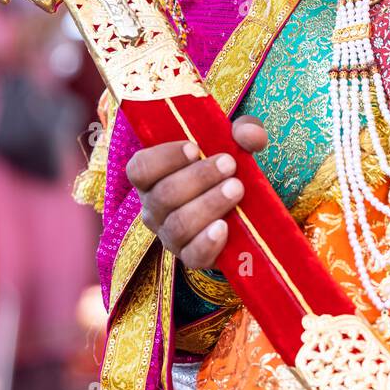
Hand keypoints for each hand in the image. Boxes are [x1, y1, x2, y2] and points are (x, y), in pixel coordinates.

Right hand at [126, 115, 267, 268]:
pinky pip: (193, 256)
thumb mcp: (236, 144)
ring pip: (179, 224)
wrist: (244, 210)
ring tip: (236, 188)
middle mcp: (154, 208)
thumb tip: (248, 133)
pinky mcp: (191, 257)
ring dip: (208, 204)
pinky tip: (224, 227)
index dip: (163, 158)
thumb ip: (244, 131)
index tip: (194, 148)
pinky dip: (207, 243)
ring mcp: (170, 236)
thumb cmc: (227, 169)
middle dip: (199, 178)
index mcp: (153, 178)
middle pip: (164, 195)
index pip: (140, 169)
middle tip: (229, 164)